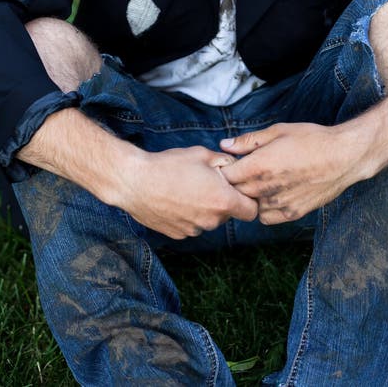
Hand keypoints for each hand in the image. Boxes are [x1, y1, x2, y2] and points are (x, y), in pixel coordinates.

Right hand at [116, 145, 258, 239]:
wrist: (135, 182)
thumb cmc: (170, 165)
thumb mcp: (202, 154)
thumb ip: (225, 162)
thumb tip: (234, 166)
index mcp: (222, 201)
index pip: (252, 211)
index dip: (248, 199)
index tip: (238, 189)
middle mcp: (211, 221)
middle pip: (229, 214)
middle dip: (223, 200)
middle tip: (207, 182)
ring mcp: (194, 230)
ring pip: (209, 220)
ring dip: (205, 208)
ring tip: (187, 189)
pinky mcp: (178, 235)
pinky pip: (192, 225)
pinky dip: (189, 215)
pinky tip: (175, 199)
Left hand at [219, 123, 356, 224]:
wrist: (343, 157)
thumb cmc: (311, 139)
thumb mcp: (277, 131)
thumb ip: (248, 141)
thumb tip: (225, 144)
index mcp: (258, 166)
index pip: (226, 176)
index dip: (227, 168)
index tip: (233, 162)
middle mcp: (265, 188)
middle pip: (236, 192)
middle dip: (237, 182)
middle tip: (247, 170)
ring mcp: (278, 204)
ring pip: (250, 206)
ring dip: (252, 196)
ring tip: (263, 181)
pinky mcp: (292, 214)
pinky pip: (266, 217)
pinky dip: (265, 208)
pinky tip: (274, 193)